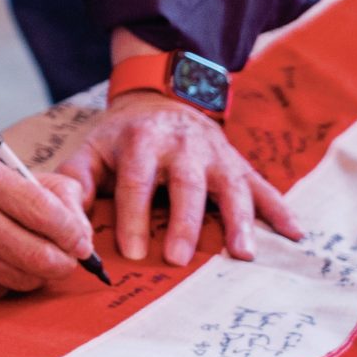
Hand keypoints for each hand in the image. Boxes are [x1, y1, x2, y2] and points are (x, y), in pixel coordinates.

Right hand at [0, 125, 98, 299]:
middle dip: (63, 262)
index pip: (47, 212)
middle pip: (41, 255)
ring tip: (26, 258)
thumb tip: (79, 221)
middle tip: (67, 259)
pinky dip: (3, 283)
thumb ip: (32, 186)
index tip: (82, 241)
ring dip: (34, 274)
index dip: (75, 233)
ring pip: (21, 278)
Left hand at [57, 92, 300, 267]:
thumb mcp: (91, 150)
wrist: (162, 98)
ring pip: (230, 186)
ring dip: (239, 220)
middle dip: (183, 222)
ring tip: (244, 254)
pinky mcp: (238, 163)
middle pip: (185, 185)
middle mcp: (182, 145)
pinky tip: (294, 234)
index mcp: (141, 141)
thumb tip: (62, 223)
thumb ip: (73, 183)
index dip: (133, 217)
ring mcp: (216, 154)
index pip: (135, 181)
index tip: (133, 253)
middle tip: (179, 259)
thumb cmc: (121, 138)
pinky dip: (280, 210)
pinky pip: (263, 186)